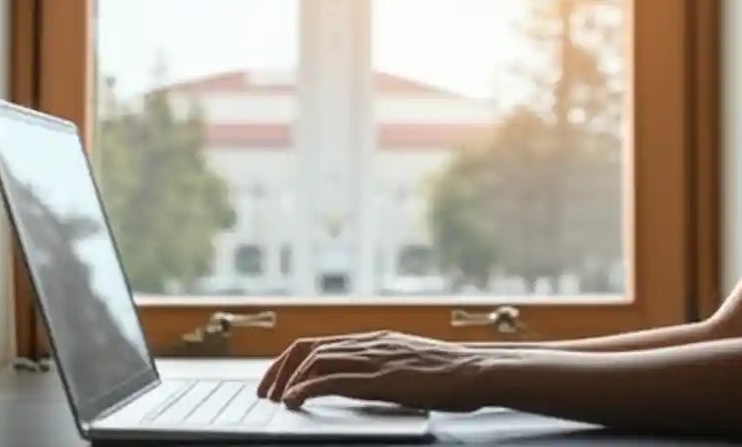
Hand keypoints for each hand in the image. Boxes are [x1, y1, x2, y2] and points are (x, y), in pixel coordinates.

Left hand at [258, 331, 490, 411]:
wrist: (476, 372)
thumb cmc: (451, 375)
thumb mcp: (410, 364)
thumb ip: (385, 367)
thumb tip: (364, 381)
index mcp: (375, 340)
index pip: (319, 343)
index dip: (291, 361)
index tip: (276, 382)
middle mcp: (369, 343)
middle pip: (308, 347)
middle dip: (279, 370)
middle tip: (264, 394)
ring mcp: (374, 358)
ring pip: (315, 360)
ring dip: (288, 381)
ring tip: (277, 401)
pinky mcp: (380, 377)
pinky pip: (333, 379)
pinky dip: (308, 388)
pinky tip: (296, 401)